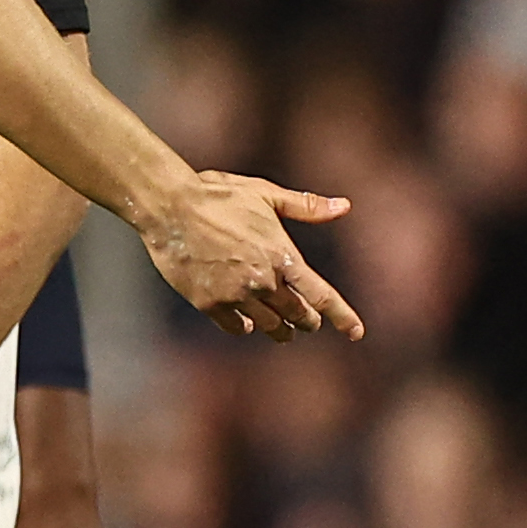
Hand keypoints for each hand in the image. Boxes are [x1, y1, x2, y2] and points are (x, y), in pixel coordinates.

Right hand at [139, 172, 361, 340]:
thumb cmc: (218, 194)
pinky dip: (245, 327)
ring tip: (283, 330)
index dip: (343, 316)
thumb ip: (307, 206)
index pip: (322, 296)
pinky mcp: (209, 304)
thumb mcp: (265, 194)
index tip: (357, 332)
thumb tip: (345, 206)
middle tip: (309, 322)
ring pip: (268, 326)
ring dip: (280, 330)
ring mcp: (235, 296)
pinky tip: (247, 324)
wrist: (169, 207)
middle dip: (306, 321)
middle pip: (296, 315)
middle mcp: (262, 281)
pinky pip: (236, 326)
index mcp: (282, 256)